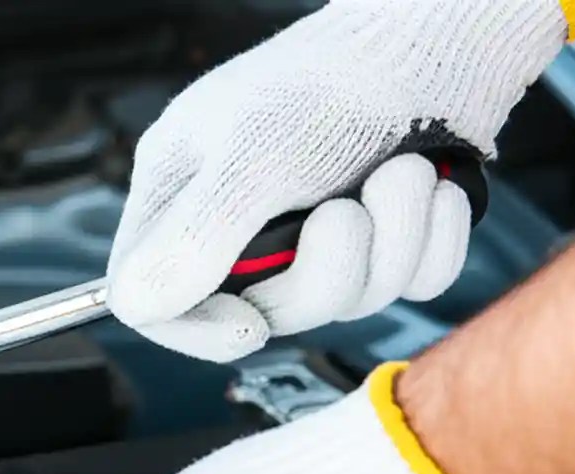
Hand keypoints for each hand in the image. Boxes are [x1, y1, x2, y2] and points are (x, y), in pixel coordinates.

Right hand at [106, 0, 569, 361]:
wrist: (438, 43)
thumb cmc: (332, 80)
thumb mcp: (250, 158)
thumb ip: (193, 238)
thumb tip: (137, 305)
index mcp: (181, 195)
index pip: (149, 298)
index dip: (194, 329)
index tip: (249, 324)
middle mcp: (239, 222)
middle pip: (264, 313)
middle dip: (326, 269)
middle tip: (347, 210)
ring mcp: (312, 235)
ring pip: (348, 301)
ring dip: (392, 240)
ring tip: (402, 173)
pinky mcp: (383, 239)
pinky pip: (409, 283)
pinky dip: (432, 238)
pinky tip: (431, 188)